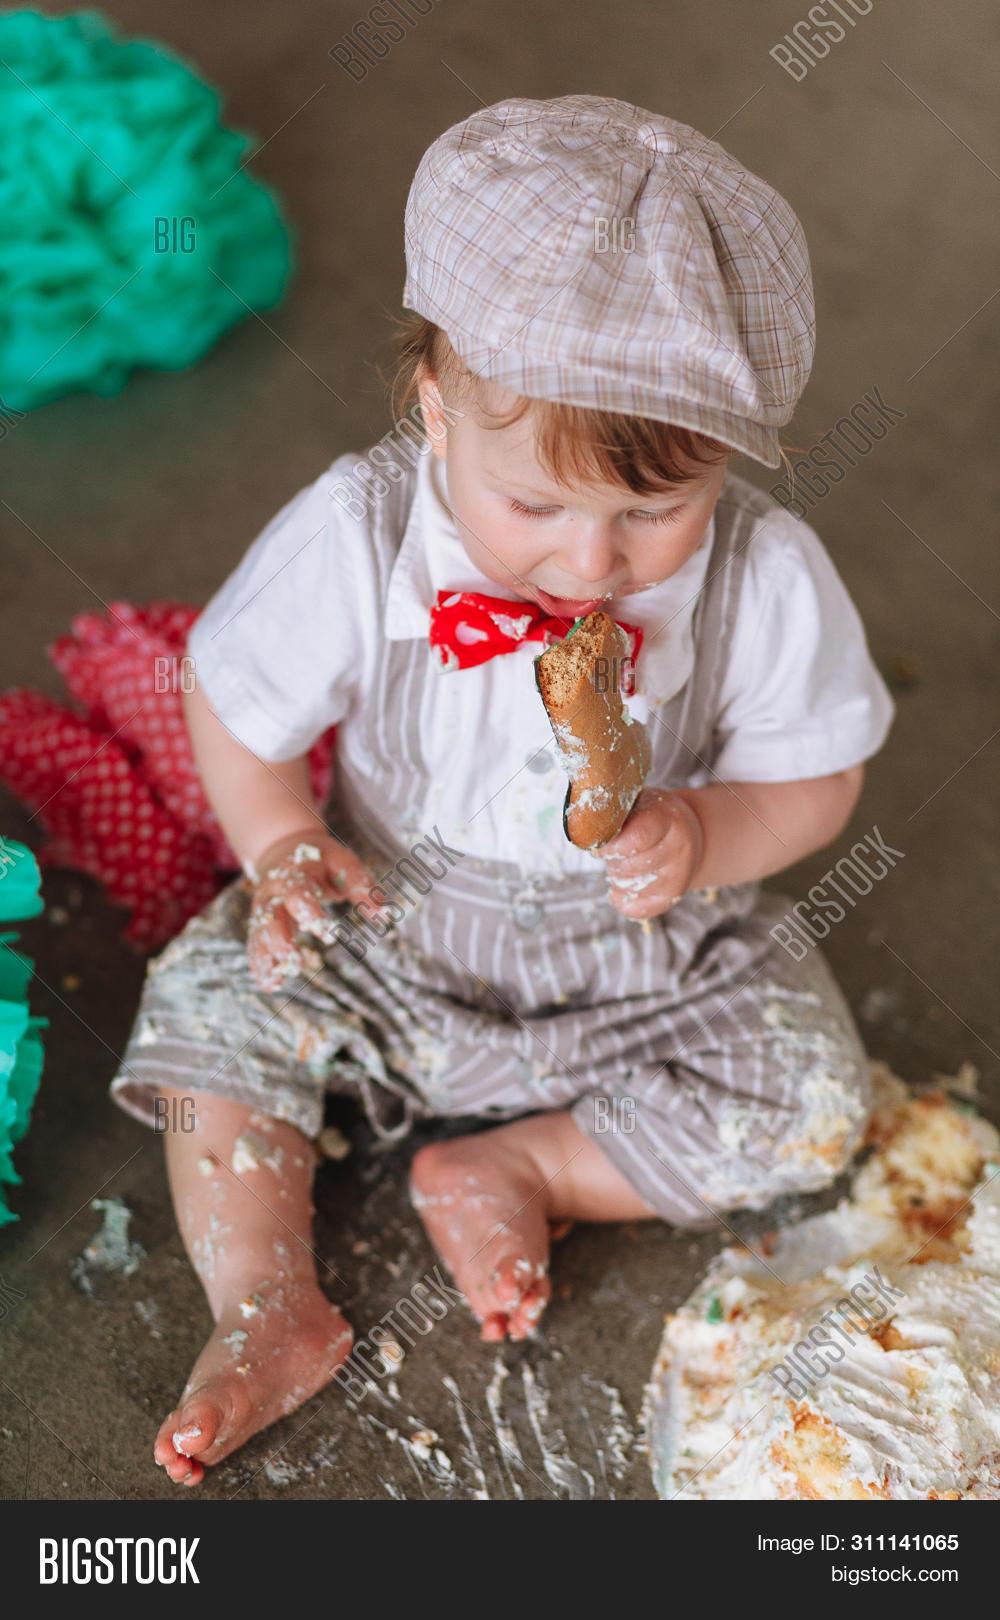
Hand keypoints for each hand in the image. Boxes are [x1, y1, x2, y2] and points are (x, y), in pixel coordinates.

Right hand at [246, 828, 379, 991]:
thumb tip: (383, 913)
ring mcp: (264, 908)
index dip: (310, 912)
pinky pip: (256, 943)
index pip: (297, 893)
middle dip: (280, 939)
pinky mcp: (260, 922)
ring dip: (265, 958)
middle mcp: (273, 892)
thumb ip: (361, 885)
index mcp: (294, 874)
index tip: (328, 933)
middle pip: (271, 916)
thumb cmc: (322, 860)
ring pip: (259, 934)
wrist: (285, 849)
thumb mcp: (343, 862)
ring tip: (275, 982)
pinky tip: (270, 984)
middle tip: (295, 961)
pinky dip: (260, 964)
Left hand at [597, 788, 703, 918]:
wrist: (687, 835)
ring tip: (625, 861)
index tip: (598, 843)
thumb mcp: (639, 803)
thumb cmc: (652, 816)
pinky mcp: (671, 899)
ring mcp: (678, 877)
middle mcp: (679, 849)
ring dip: (616, 876)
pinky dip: (620, 896)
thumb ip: (615, 813)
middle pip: (630, 866)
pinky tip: (625, 881)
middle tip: (613, 849)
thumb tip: (584, 826)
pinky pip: (632, 909)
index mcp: (669, 818)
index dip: (611, 845)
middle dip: (612, 860)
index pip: (639, 837)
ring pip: (627, 888)